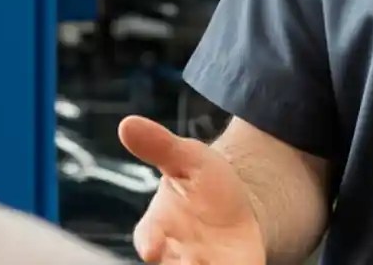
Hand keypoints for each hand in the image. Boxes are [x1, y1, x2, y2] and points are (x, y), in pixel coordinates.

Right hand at [119, 116, 265, 263]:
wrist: (237, 206)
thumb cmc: (202, 181)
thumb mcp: (186, 157)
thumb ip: (159, 146)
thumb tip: (127, 123)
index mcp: (158, 226)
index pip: (148, 237)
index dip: (150, 242)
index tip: (152, 248)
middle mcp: (176, 254)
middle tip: (191, 264)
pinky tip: (245, 264)